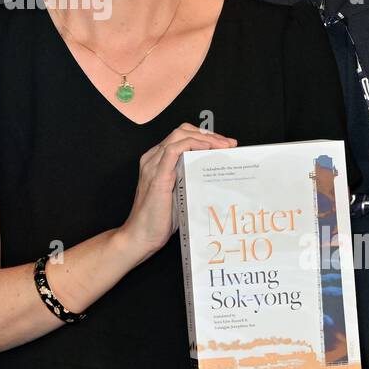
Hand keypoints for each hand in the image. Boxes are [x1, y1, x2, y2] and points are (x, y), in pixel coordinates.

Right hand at [117, 124, 236, 263]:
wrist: (140, 236)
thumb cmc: (158, 220)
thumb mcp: (178, 195)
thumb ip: (189, 180)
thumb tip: (214, 175)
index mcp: (156, 161)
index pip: (182, 138)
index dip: (204, 136)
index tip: (225, 145)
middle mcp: (152, 159)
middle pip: (182, 132)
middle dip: (209, 134)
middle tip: (229, 144)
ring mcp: (153, 165)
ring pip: (179, 135)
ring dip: (205, 137)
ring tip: (223, 146)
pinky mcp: (157, 175)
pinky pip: (174, 149)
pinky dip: (192, 144)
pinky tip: (207, 148)